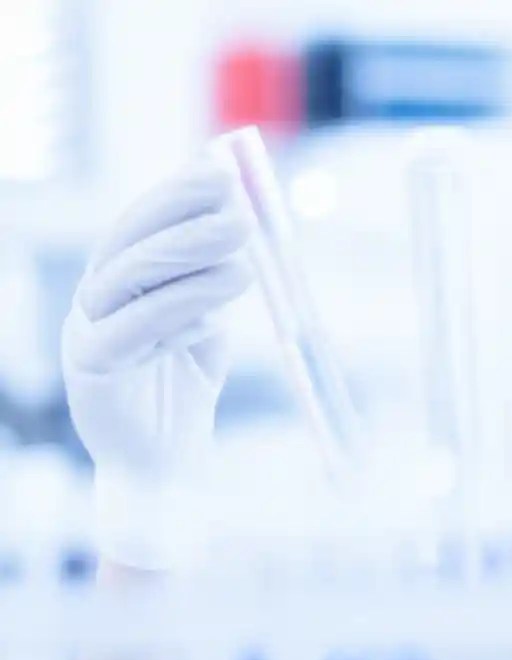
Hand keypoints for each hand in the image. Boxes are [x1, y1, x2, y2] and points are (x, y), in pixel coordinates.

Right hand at [62, 151, 254, 569]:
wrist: (166, 459)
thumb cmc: (186, 379)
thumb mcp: (208, 314)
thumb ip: (216, 266)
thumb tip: (242, 203)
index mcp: (119, 275)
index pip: (141, 220)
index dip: (178, 191)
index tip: (224, 169)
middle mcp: (94, 297)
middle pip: (129, 243)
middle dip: (185, 218)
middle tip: (241, 208)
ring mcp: (85, 332)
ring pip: (128, 283)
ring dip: (190, 264)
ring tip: (246, 259)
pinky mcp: (89, 372)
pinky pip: (131, 333)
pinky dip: (175, 314)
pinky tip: (217, 310)